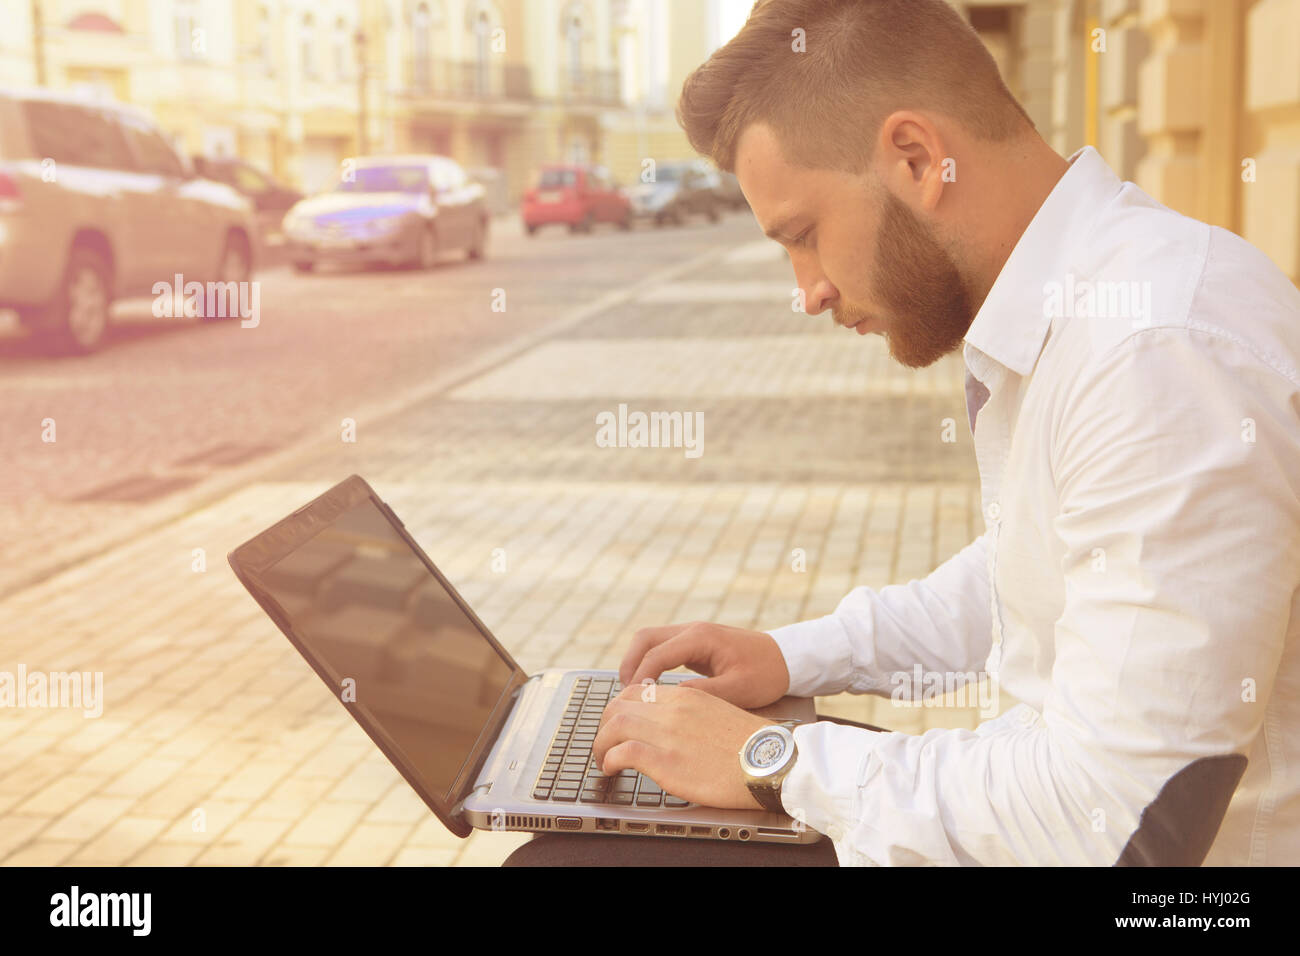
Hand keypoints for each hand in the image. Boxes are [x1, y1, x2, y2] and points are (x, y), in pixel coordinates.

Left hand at [593, 683, 774, 809]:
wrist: (771, 762)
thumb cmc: (752, 746)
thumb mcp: (720, 715)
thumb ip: (693, 715)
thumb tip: (676, 729)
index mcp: (687, 697)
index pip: (638, 692)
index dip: (620, 708)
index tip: (618, 724)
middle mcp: (673, 710)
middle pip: (619, 705)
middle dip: (604, 725)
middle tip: (604, 742)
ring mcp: (668, 734)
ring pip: (613, 724)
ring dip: (600, 744)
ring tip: (603, 759)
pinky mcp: (666, 761)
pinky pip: (622, 752)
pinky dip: (609, 760)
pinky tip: (612, 769)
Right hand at [618, 621, 790, 708]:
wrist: (787, 659)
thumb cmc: (767, 674)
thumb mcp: (738, 690)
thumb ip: (704, 694)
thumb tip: (670, 700)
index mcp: (701, 638)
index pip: (657, 654)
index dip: (639, 677)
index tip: (631, 702)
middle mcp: (693, 630)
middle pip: (645, 638)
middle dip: (629, 664)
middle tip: (624, 694)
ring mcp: (693, 634)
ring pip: (650, 639)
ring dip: (636, 662)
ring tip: (632, 692)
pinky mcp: (695, 643)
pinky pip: (662, 647)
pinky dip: (649, 662)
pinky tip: (649, 685)